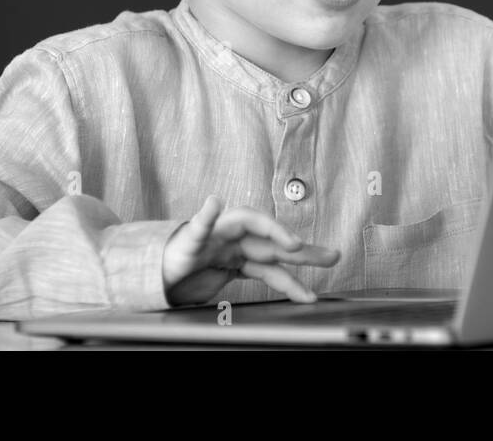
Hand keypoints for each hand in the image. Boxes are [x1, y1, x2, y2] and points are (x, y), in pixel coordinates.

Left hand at [160, 195, 340, 306]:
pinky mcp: (239, 268)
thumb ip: (202, 221)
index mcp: (226, 224)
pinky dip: (286, 283)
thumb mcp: (186, 241)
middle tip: (332, 255)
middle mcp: (238, 237)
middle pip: (275, 242)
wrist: (160, 275)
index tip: (295, 244)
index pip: (258, 223)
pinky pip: (267, 274)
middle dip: (304, 249)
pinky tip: (303, 293)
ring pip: (277, 259)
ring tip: (330, 267)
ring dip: (303, 266)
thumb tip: (213, 199)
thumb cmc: (171, 255)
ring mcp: (240, 253)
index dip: (278, 232)